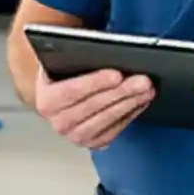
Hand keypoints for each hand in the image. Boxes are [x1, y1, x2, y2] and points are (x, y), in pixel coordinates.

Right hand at [34, 67, 154, 149]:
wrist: (57, 92)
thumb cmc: (64, 72)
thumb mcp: (64, 60)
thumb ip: (78, 56)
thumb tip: (107, 51)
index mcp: (46, 100)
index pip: (71, 91)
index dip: (95, 83)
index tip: (117, 74)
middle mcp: (58, 122)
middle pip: (93, 107)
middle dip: (121, 92)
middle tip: (143, 80)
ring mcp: (75, 136)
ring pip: (106, 121)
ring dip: (130, 104)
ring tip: (147, 89)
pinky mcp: (92, 143)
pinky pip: (114, 131)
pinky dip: (130, 115)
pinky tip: (141, 101)